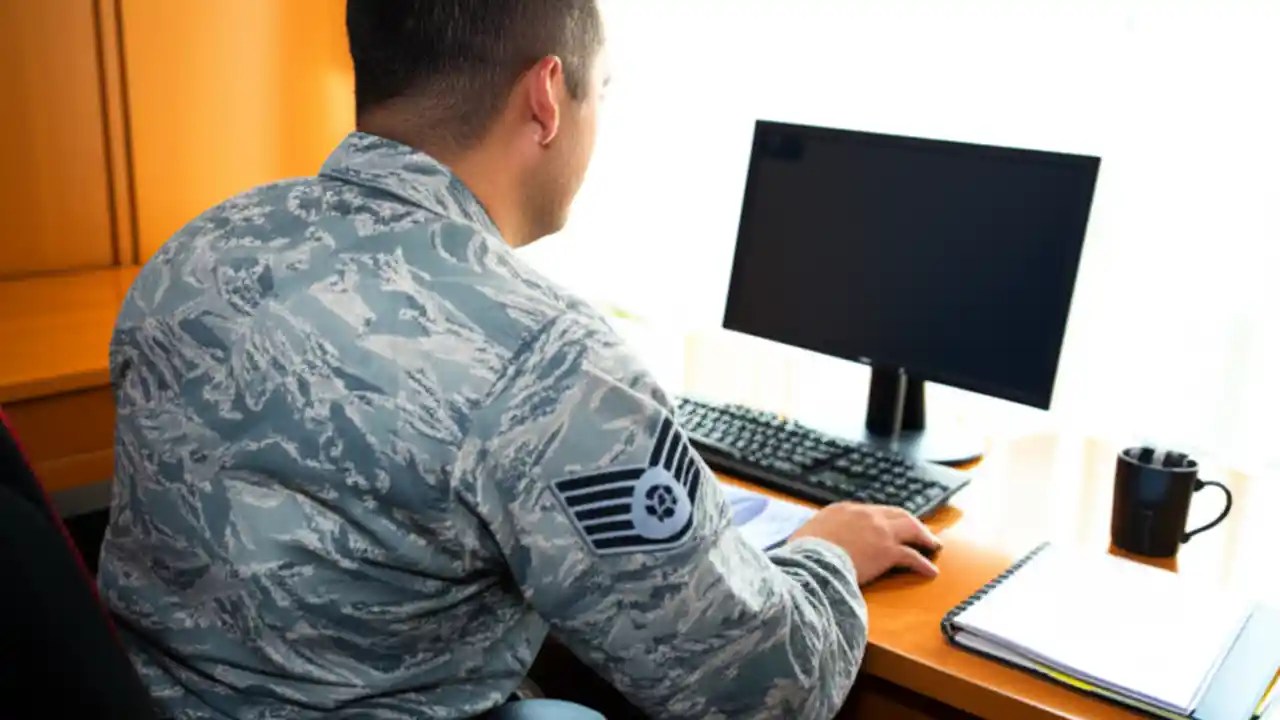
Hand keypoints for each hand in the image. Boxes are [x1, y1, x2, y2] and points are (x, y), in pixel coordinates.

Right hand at [789, 503, 941, 584]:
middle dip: (912, 523)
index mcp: (844, 509)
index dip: (886, 518)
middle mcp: (865, 514)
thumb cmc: (803, 552)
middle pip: (897, 514)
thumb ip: (818, 534)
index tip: (891, 525)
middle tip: (921, 531)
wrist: (812, 560)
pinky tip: (930, 571)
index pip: (872, 510)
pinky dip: (923, 564)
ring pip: (911, 528)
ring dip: (924, 537)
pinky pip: (913, 556)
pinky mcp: (888, 551)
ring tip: (933, 545)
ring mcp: (879, 531)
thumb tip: (810, 543)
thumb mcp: (807, 534)